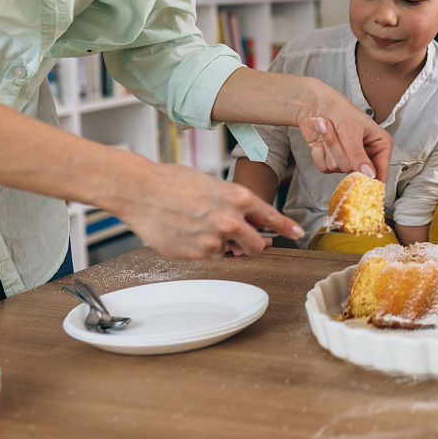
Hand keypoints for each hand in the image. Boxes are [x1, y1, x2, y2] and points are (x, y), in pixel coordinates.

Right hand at [110, 162, 304, 259]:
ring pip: (229, 251)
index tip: (297, 234)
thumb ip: (234, 204)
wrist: (140, 190)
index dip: (287, 228)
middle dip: (253, 244)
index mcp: (238, 198)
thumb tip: (250, 220)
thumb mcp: (213, 185)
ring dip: (220, 243)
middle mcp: (231, 220)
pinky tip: (185, 231)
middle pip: (257, 246)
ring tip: (197, 225)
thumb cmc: (173, 182)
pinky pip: (207, 255)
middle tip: (242, 239)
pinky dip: (200, 247)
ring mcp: (213, 240)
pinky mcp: (196, 254)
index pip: (272, 217)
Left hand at [298, 88, 391, 181]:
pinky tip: (321, 139)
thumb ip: (358, 155)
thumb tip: (369, 175)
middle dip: (341, 151)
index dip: (372, 181)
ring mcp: (348, 159)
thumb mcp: (352, 130)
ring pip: (337, 168)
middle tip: (339, 131)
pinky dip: (319, 152)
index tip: (362, 184)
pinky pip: (324, 167)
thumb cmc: (339, 109)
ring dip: (329, 147)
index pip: (381, 172)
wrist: (315, 104)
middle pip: (354, 171)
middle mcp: (366, 155)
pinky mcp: (332, 160)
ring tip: (328, 128)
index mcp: (380, 145)